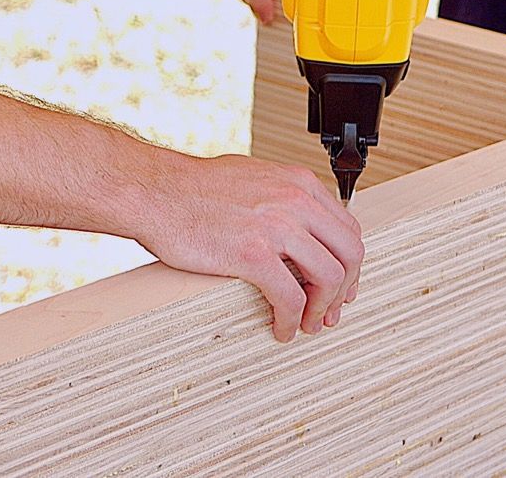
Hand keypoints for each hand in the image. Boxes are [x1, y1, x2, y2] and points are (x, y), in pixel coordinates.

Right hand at [133, 153, 363, 341]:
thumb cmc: (192, 188)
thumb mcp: (253, 179)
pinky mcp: (253, 254)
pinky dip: (291, 320)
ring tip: (307, 324)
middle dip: (345, 289)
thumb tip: (297, 226)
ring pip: (329, 277)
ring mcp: (276, 226)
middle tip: (331, 311)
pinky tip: (280, 327)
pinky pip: (290, 297)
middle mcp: (295, 201)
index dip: (349, 263)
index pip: (347, 227)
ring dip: (322, 308)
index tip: (340, 284)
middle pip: (350, 253)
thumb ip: (281, 198)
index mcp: (298, 183)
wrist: (155, 191)